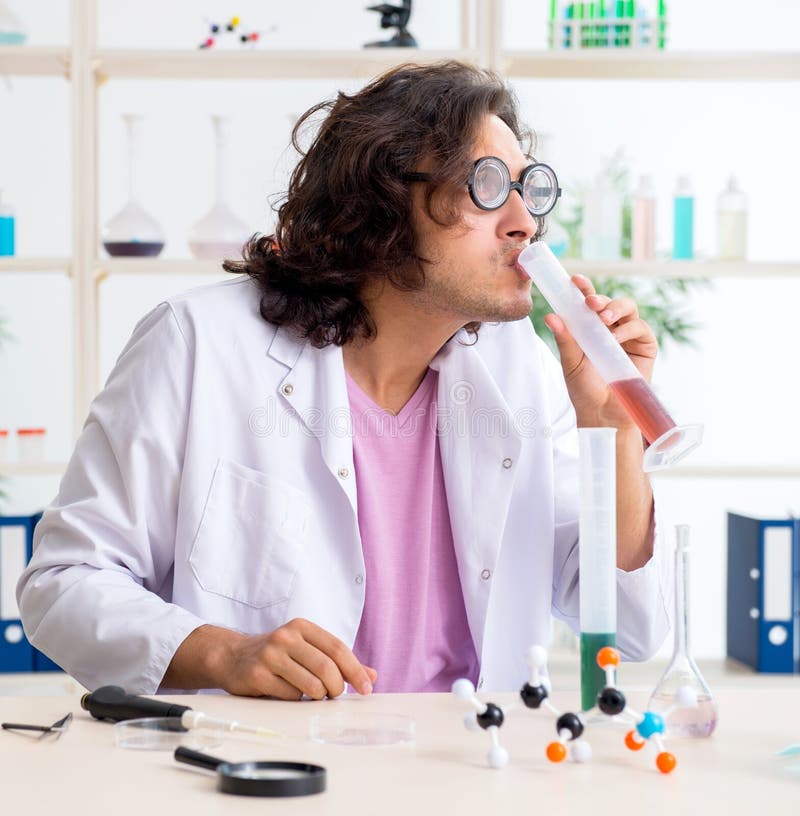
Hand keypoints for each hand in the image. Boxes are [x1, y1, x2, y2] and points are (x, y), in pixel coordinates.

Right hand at [223, 618, 377, 699]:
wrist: (233, 657)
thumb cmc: (277, 654)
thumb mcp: (307, 648)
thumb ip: (338, 661)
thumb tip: (371, 676)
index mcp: (302, 627)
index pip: (337, 648)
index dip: (355, 670)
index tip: (366, 688)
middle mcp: (287, 637)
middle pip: (326, 667)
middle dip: (337, 687)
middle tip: (335, 695)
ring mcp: (271, 655)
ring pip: (311, 685)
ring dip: (319, 696)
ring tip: (315, 695)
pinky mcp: (258, 674)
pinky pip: (290, 696)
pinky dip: (297, 700)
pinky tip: (290, 693)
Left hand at [543, 274, 657, 430]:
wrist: (602, 414)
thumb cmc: (584, 389)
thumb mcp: (570, 363)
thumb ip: (565, 339)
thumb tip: (550, 316)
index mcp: (590, 329)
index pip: (587, 304)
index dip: (583, 289)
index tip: (575, 280)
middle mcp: (610, 329)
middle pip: (608, 302)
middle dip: (600, 298)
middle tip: (590, 303)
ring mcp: (628, 336)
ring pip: (627, 308)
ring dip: (615, 308)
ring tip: (603, 318)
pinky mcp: (645, 347)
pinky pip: (640, 328)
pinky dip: (628, 329)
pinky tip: (615, 338)